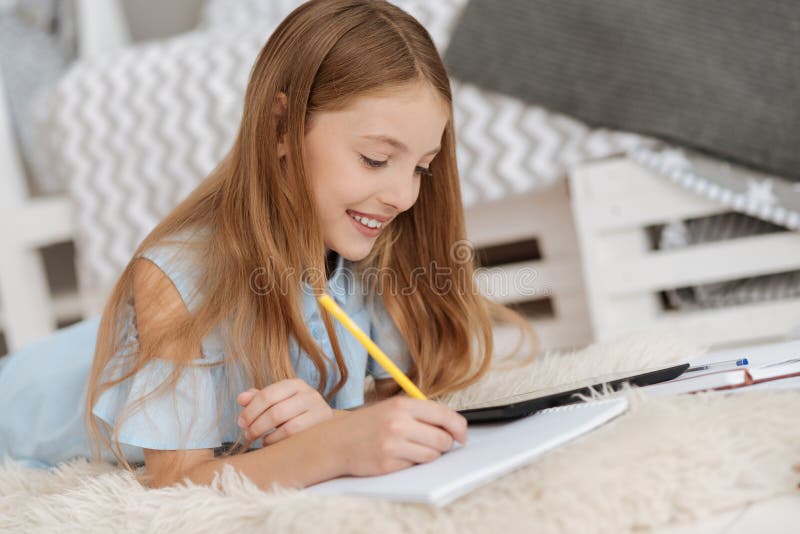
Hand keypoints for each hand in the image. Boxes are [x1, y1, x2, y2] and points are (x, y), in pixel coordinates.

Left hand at [236, 378, 333, 445]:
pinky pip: (297, 438)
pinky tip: (272, 443)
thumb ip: (258, 399)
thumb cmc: (295, 412)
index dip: (251, 411)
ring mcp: (319, 411)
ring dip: (267, 436)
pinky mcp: (323, 427)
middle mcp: (310, 394)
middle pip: (276, 412)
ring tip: (259, 440)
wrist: (325, 424)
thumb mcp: (277, 401)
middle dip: (256, 426)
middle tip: (247, 435)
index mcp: (295, 384)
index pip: (267, 395)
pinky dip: (279, 442)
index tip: (240, 423)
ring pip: (287, 427)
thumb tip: (241, 398)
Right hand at [328, 396, 468, 476]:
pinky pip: (415, 467)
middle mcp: (399, 423)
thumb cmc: (368, 424)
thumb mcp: (393, 408)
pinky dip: (411, 464)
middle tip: (436, 444)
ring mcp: (393, 445)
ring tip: (413, 449)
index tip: (462, 435)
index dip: (459, 427)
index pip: (444, 415)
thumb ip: (421, 414)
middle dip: (444, 444)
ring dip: (429, 455)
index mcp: (403, 405)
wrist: (337, 441)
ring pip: (432, 456)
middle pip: (442, 439)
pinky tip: (398, 456)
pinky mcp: (388, 464)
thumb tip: (453, 428)